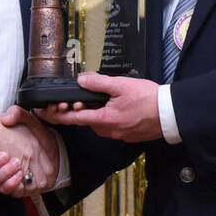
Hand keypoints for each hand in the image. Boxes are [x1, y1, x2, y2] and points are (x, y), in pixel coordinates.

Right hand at [0, 106, 58, 196]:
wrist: (51, 149)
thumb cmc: (36, 135)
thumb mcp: (27, 120)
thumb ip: (17, 114)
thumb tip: (6, 118)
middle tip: (5, 156)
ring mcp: (3, 175)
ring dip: (3, 173)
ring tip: (16, 164)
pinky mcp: (14, 186)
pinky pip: (5, 190)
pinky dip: (11, 184)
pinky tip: (20, 175)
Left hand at [36, 73, 161, 142]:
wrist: (170, 114)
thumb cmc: (149, 100)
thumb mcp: (121, 85)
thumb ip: (98, 83)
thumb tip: (81, 80)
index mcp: (104, 119)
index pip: (73, 119)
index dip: (57, 115)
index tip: (45, 112)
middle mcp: (109, 131)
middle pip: (86, 120)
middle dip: (80, 108)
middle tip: (80, 96)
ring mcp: (119, 135)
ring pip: (99, 122)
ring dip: (97, 111)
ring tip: (106, 97)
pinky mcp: (127, 135)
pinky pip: (112, 125)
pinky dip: (109, 116)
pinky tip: (119, 105)